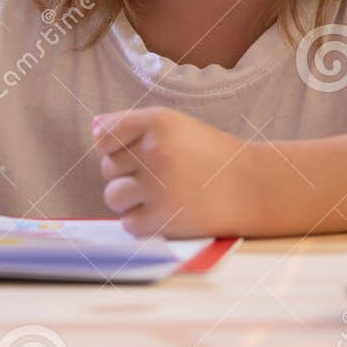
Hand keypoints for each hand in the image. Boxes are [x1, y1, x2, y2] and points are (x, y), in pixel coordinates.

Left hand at [92, 108, 255, 237]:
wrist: (252, 187)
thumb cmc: (210, 155)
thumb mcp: (177, 126)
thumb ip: (133, 125)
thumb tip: (94, 130)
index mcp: (159, 122)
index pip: (104, 136)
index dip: (117, 147)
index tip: (142, 152)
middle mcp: (156, 151)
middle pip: (107, 168)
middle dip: (129, 174)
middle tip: (165, 174)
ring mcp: (158, 186)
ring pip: (113, 196)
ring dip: (132, 200)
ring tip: (163, 195)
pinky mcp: (162, 219)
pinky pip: (128, 224)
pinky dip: (144, 223)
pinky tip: (169, 212)